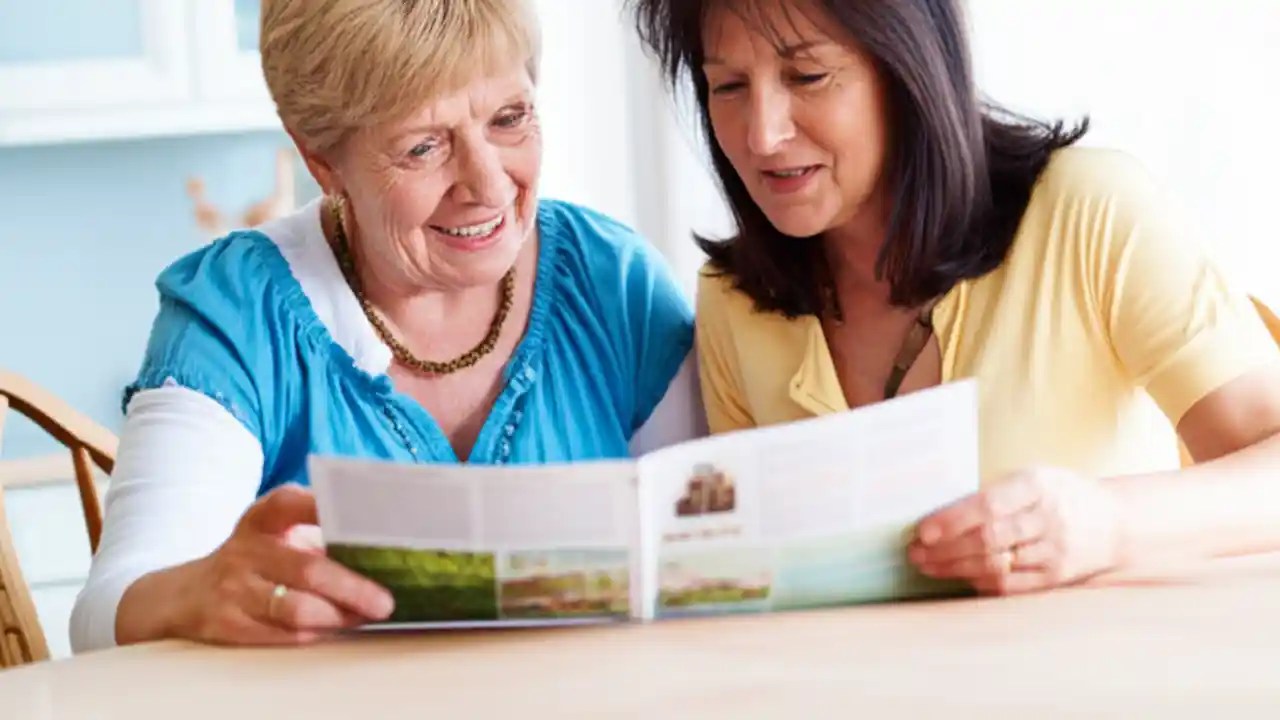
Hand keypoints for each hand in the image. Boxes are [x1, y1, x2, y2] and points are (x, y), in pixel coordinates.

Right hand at [164, 484, 394, 644]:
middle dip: (352, 588)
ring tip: (363, 617)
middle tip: (385, 602)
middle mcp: (246, 549)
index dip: (325, 509)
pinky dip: (314, 633)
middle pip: (307, 569)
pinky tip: (334, 629)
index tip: (364, 517)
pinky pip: (280, 633)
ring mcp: (234, 588)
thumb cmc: (255, 559)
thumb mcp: (274, 532)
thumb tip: (380, 549)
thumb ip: (317, 532)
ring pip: (295, 608)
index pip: (292, 503)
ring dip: (337, 616)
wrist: (185, 595)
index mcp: (262, 518)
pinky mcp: (228, 624)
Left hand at [907, 467, 1123, 594]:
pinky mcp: (1057, 577)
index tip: (922, 530)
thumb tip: (940, 510)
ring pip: (997, 566)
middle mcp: (1049, 518)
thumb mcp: (1034, 477)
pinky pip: (1012, 587)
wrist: (1115, 523)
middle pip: (989, 539)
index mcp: (1038, 485)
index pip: (988, 505)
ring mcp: (1055, 551)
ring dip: (955, 569)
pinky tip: (960, 578)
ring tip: (928, 565)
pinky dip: (981, 583)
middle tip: (915, 552)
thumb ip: (996, 491)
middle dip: (945, 549)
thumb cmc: (1060, 494)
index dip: (952, 520)